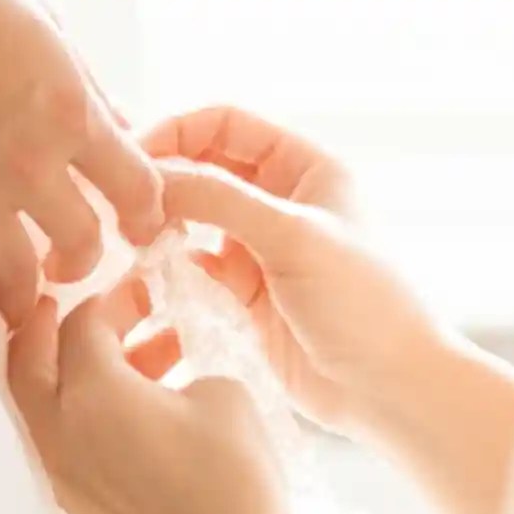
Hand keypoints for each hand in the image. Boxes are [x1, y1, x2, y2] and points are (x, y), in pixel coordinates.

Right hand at [0, 0, 163, 325]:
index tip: (140, 229)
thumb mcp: (50, 36)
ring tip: (23, 302)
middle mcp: (31, 167)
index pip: (138, 190)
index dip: (147, 217)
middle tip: (71, 265)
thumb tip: (121, 129)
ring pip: (21, 276)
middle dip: (84, 261)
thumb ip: (88, 92)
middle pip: (84, 243)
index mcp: (71, 118)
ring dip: (29, 295)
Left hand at [7, 290, 349, 513]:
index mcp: (89, 392)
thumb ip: (186, 366)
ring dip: (80, 365)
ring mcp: (62, 469)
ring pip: (45, 399)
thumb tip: (173, 380)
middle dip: (57, 323)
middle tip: (96, 303)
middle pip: (30, 358)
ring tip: (152, 349)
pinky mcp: (78, 500)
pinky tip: (150, 399)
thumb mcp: (223, 397)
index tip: (141, 286)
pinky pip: (65, 434)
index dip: (113, 297)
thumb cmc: (229, 485)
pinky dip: (88, 405)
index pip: (79, 324)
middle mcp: (59, 429)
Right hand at [140, 107, 443, 437]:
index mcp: (306, 167)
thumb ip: (222, 200)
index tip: (133, 159)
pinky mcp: (247, 295)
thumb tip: (153, 177)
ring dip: (164, 226)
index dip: (177, 133)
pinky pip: (196, 269)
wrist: (390, 389)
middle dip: (164, 180)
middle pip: (205, 169)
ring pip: (195, 220)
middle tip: (123, 205)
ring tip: (133, 242)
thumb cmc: (365, 304)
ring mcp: (263, 249)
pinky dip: (172, 270)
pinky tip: (153, 279)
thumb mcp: (294, 236)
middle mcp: (282, 200)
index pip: (226, 124)